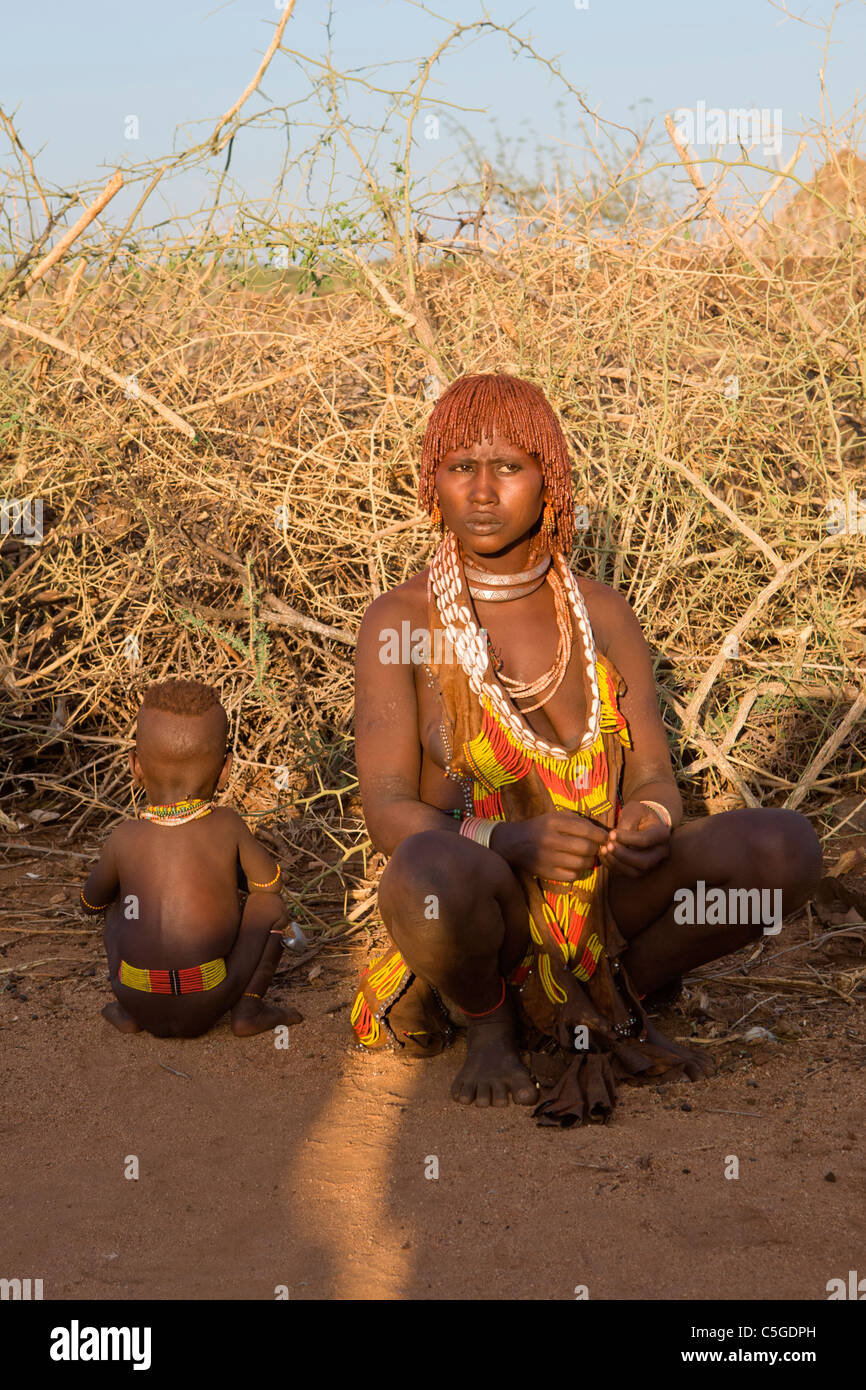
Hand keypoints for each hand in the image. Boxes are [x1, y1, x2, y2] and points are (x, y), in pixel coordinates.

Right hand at [492, 811, 608, 881]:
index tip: (606, 837)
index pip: (585, 829)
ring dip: (590, 861)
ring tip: (588, 857)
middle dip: (596, 849)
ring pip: (581, 863)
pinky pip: (572, 876)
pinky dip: (579, 872)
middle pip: (585, 848)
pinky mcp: (545, 873)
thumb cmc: (539, 828)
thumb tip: (602, 833)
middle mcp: (550, 840)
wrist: (512, 843)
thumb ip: (577, 821)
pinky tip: (576, 866)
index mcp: (553, 822)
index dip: (600, 835)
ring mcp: (547, 858)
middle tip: (597, 848)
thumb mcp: (554, 817)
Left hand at [599, 799, 671, 878]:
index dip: (627, 838)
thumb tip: (616, 839)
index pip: (645, 840)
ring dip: (617, 863)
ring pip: (636, 872)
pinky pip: (627, 874)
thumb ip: (628, 822)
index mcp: (662, 835)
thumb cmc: (639, 815)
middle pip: (644, 861)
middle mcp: (661, 852)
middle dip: (623, 855)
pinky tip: (603, 855)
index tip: (611, 833)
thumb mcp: (635, 810)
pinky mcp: (641, 870)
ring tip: (603, 850)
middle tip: (607, 845)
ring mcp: (652, 864)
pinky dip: (613, 867)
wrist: (643, 823)